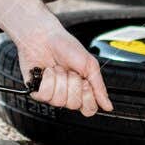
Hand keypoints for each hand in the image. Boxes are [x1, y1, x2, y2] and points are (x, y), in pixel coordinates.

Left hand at [0, 0, 112, 116]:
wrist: (43, 36)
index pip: (89, 108)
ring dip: (60, 80)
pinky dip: (48, 80)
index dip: (88, 98)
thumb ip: (99, 87)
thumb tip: (108, 105)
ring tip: (58, 69)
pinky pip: (45, 96)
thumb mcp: (89, 65)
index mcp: (81, 88)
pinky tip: (47, 71)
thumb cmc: (65, 46)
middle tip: (70, 72)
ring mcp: (52, 93)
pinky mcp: (37, 91)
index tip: (85, 82)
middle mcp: (67, 93)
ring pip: (59, 101)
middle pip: (74, 105)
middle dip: (73, 84)